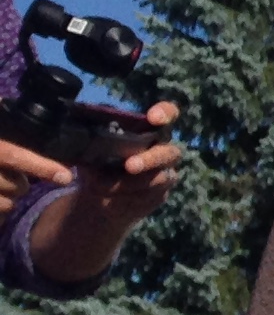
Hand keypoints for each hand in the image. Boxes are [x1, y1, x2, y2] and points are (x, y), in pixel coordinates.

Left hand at [17, 102, 181, 284]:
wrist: (101, 201)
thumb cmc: (93, 170)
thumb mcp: (87, 156)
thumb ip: (87, 146)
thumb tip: (63, 134)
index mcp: (147, 134)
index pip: (166, 116)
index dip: (165, 113)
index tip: (153, 117)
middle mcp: (161, 153)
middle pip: (170, 151)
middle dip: (150, 159)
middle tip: (128, 166)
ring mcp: (164, 176)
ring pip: (161, 178)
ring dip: (137, 183)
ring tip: (110, 186)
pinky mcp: (159, 197)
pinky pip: (150, 197)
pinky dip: (131, 198)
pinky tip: (111, 199)